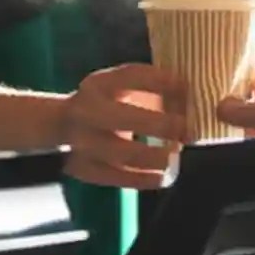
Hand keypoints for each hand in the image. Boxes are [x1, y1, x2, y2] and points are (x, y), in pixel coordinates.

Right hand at [62, 64, 186, 189]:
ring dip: (157, 156)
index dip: (161, 80)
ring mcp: (83, 142)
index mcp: (99, 84)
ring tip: (174, 153)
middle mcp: (87, 110)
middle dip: (162, 124)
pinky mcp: (85, 169)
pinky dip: (146, 179)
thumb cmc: (109, 103)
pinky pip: (120, 178)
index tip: (186, 87)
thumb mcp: (121, 86)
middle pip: (126, 118)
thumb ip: (153, 89)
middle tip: (186, 130)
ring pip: (124, 153)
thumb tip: (192, 100)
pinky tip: (164, 175)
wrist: (63, 125)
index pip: (131, 75)